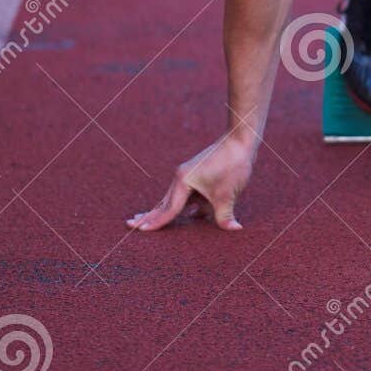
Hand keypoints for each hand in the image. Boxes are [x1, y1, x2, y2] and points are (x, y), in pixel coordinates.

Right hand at [127, 133, 253, 232]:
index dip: (155, 221)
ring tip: (144, 218)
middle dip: (149, 214)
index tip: (140, 229)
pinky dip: (183, 207)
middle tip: (130, 224)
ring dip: (163, 211)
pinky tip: (182, 215)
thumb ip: (225, 215)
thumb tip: (233, 229)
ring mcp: (190, 176)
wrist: (240, 141)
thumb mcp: (227, 194)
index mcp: (183, 182)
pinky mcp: (199, 176)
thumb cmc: (232, 165)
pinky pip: (187, 196)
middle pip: (164, 202)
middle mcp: (182, 178)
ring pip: (174, 199)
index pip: (168, 208)